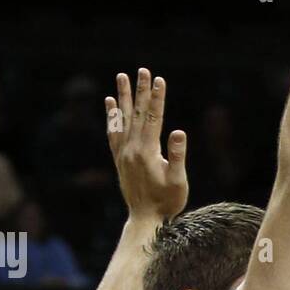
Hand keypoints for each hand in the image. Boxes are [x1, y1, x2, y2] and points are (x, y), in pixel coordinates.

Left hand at [105, 69, 187, 224]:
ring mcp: (123, 153)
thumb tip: (179, 132)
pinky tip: (110, 104)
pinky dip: (111, 117)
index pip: (153, 118)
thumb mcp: (178, 181)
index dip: (157, 98)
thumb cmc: (167, 202)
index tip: (159, 79)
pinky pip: (113, 133)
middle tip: (142, 70)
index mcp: (147, 151)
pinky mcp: (119, 159)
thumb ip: (178, 156)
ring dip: (123, 97)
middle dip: (141, 90)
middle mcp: (131, 149)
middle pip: (137, 113)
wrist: (145, 220)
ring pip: (122, 119)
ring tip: (121, 76)